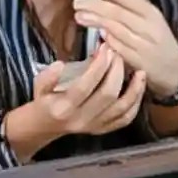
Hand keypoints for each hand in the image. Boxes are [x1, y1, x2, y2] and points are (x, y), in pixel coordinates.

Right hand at [5, 46, 147, 160]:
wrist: (46, 126)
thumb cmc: (45, 101)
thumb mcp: (38, 87)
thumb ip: (47, 76)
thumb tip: (59, 64)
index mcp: (64, 107)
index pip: (85, 85)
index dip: (98, 66)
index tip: (105, 48)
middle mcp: (82, 119)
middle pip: (108, 95)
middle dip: (117, 71)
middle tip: (119, 54)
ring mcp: (95, 126)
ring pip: (121, 109)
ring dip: (134, 89)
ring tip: (140, 71)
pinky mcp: (104, 129)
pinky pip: (125, 119)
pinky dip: (136, 104)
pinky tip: (139, 88)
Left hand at [73, 0, 177, 98]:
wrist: (175, 70)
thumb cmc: (157, 40)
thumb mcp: (151, 18)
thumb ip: (131, 4)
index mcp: (150, 12)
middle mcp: (149, 26)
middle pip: (117, 12)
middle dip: (94, 6)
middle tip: (77, 3)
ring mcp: (145, 45)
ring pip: (116, 30)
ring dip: (95, 22)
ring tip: (79, 17)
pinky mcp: (140, 62)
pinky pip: (119, 49)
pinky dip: (107, 41)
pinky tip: (97, 37)